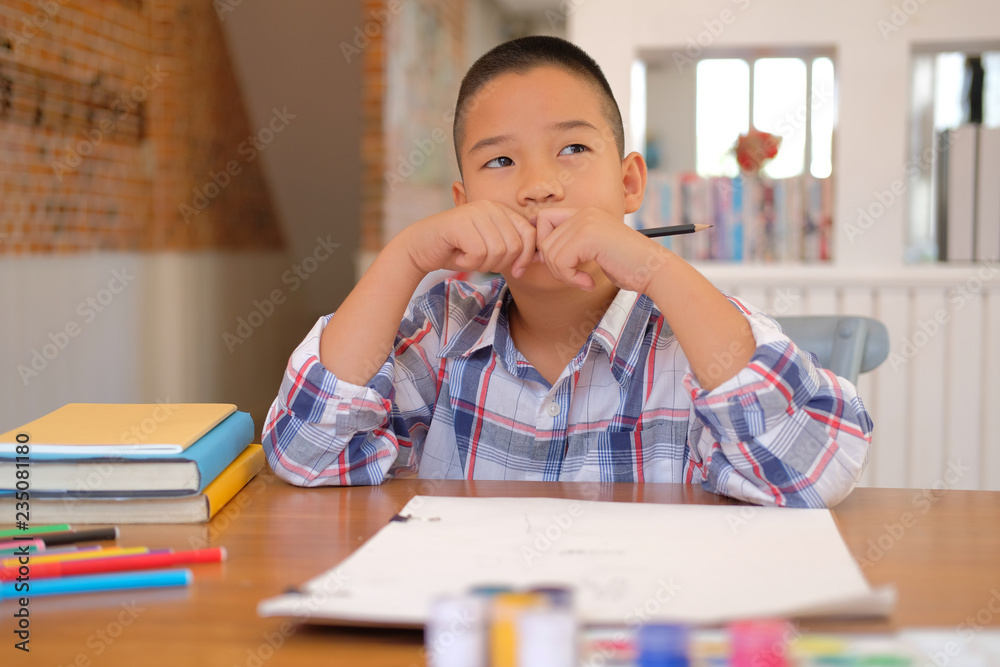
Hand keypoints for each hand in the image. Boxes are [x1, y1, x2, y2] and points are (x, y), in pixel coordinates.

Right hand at [401, 201, 535, 277]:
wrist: (420, 248)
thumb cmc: (457, 250)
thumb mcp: (490, 249)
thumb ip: (512, 249)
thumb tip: (538, 260)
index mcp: (501, 210)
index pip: (529, 234)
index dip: (526, 257)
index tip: (516, 271)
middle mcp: (490, 207)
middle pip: (515, 246)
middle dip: (500, 263)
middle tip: (480, 262)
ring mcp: (474, 212)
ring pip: (498, 251)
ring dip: (482, 264)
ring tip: (468, 258)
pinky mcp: (460, 223)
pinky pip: (479, 253)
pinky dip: (469, 263)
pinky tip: (458, 256)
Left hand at [535, 207, 667, 292]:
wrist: (654, 271)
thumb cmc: (626, 266)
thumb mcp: (592, 251)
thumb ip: (569, 247)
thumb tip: (537, 255)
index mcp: (584, 213)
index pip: (543, 220)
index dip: (542, 244)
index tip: (554, 265)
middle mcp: (583, 212)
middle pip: (543, 239)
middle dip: (553, 265)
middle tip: (573, 277)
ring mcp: (586, 222)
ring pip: (550, 252)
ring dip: (563, 275)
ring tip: (582, 281)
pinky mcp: (588, 236)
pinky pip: (560, 261)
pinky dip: (570, 278)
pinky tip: (588, 283)